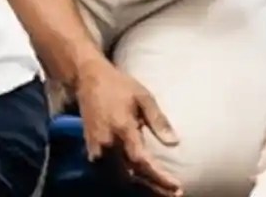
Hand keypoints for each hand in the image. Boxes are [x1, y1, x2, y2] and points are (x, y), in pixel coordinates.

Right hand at [74, 60, 181, 195]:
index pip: (141, 161)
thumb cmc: (120, 86)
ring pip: (120, 176)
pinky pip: (110, 171)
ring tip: (162, 190)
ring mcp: (97, 148)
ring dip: (141, 185)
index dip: (159, 177)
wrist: (88, 79)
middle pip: (131, 175)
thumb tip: (175, 143)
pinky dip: (126, 178)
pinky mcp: (92, 150)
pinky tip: (141, 181)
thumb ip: (159, 121)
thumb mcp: (144, 98)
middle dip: (153, 187)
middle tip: (175, 192)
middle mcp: (108, 143)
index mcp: (123, 129)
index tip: (177, 186)